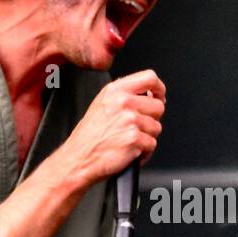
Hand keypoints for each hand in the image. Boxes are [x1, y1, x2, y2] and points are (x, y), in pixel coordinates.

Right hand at [59, 69, 165, 185]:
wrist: (78, 158)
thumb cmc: (89, 136)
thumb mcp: (102, 104)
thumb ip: (125, 95)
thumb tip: (149, 94)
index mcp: (115, 90)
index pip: (150, 78)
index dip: (159, 89)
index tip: (159, 97)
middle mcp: (123, 102)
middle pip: (158, 106)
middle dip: (152, 119)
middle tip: (136, 128)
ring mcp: (130, 120)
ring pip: (157, 127)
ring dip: (147, 137)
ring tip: (128, 141)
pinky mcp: (135, 138)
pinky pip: (152, 144)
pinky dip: (144, 152)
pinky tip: (129, 152)